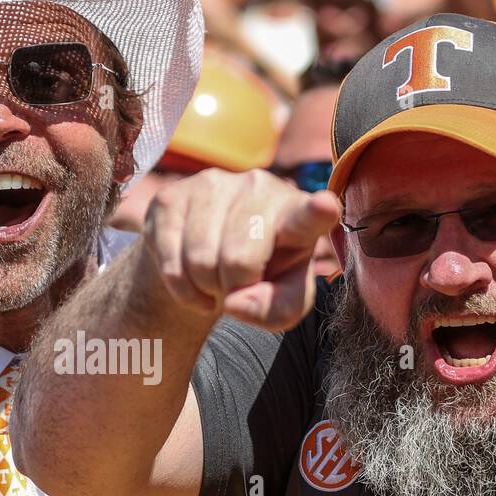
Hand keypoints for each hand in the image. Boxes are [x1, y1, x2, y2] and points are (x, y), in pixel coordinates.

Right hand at [143, 167, 339, 331]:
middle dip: (233, 287)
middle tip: (237, 283)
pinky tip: (192, 282)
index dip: (317, 211)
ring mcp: (211, 186)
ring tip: (215, 278)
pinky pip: (171, 263)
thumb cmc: (261, 277)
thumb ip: (277, 309)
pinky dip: (181, 290)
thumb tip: (235, 301)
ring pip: (200, 260)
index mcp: (296, 213)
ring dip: (205, 287)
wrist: (209, 257)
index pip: (307, 215)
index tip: (325, 207)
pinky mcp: (171, 198)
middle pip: (237, 260)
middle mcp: (258, 187)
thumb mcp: (283, 301)